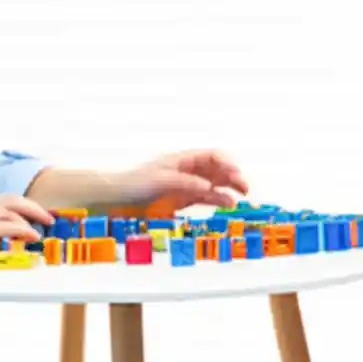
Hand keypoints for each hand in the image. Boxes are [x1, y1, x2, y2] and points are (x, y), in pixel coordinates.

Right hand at [0, 193, 53, 261]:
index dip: (19, 208)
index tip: (31, 215)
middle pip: (12, 199)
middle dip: (33, 207)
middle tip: (48, 217)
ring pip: (12, 209)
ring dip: (32, 218)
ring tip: (43, 229)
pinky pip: (5, 225)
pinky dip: (23, 229)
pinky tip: (32, 236)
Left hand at [112, 149, 249, 209]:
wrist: (118, 199)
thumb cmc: (136, 183)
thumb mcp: (161, 180)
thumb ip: (186, 183)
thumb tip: (209, 187)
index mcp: (182, 160)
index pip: (211, 156)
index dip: (226, 162)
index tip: (236, 172)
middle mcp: (187, 171)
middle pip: (217, 170)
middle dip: (232, 176)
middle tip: (244, 187)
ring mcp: (186, 185)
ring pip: (214, 185)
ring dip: (227, 190)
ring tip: (237, 199)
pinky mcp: (183, 200)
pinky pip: (205, 198)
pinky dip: (217, 200)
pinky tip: (226, 204)